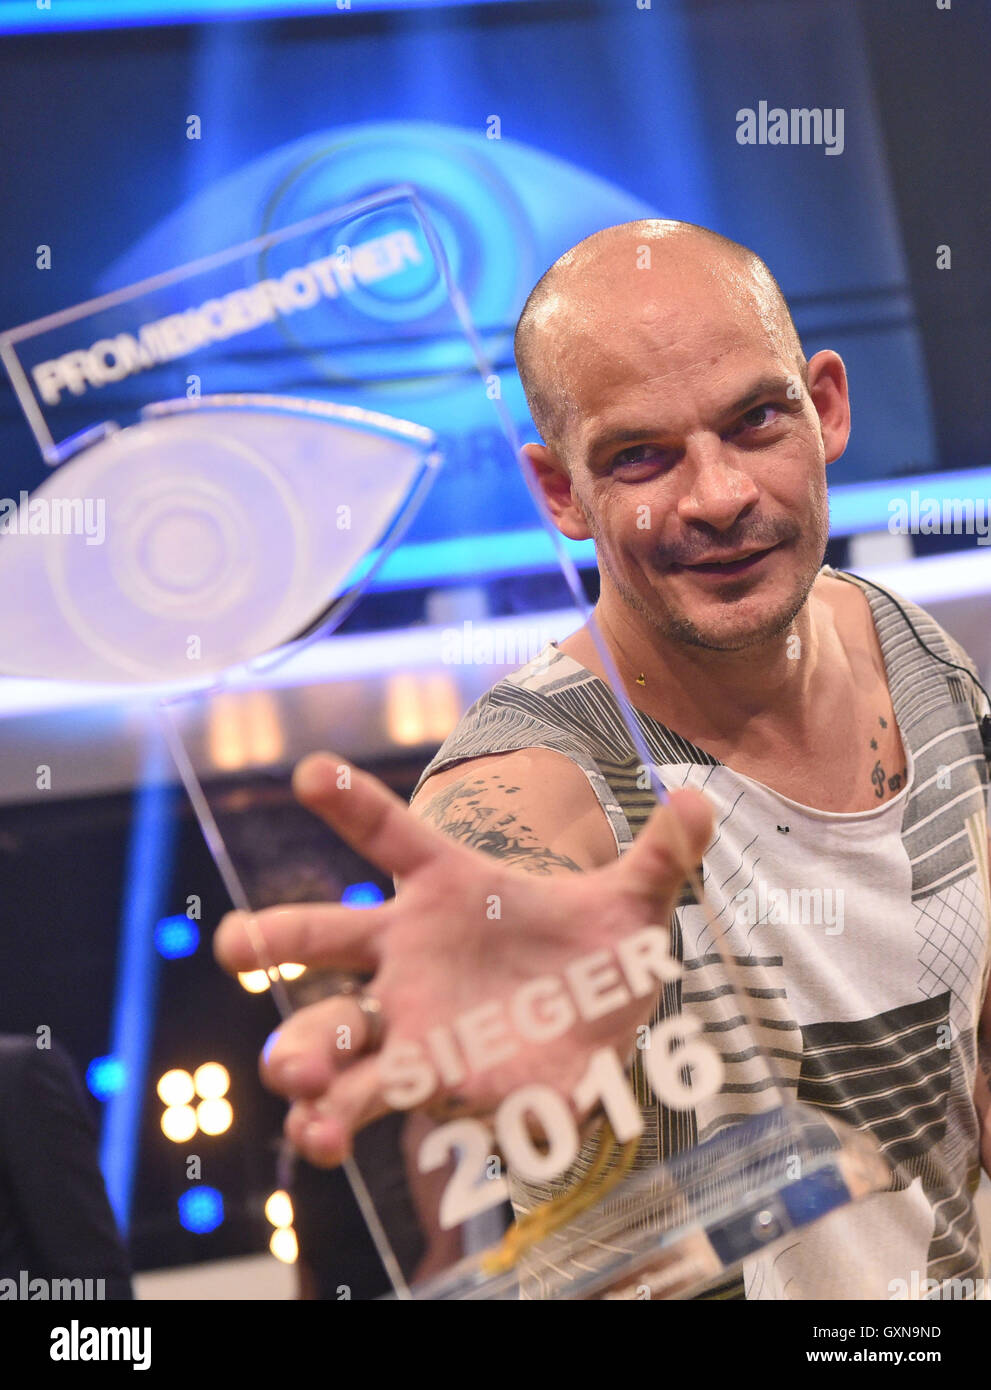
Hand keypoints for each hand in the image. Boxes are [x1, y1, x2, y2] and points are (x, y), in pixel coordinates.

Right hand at [213, 751, 712, 1166]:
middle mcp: (407, 951)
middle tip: (234, 943)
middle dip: (275, 937)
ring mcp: (406, 1018)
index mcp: (448, 886)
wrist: (586, 1022)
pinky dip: (340, 1117)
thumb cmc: (589, 950)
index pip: (392, 835)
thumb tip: (704, 798)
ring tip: (293, 1075)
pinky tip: (318, 1139)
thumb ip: (663, 856)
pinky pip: (368, 1097)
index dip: (352, 803)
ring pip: (332, 1028)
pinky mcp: (423, 1079)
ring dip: (304, 1049)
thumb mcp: (632, 904)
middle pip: (327, 935)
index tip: (311, 770)